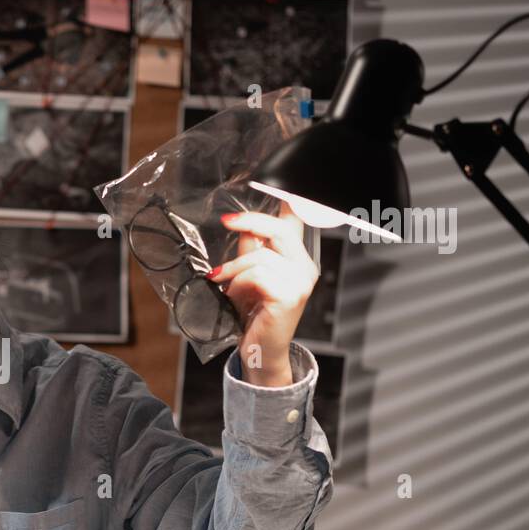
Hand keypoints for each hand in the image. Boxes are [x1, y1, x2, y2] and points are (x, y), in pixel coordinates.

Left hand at [208, 203, 318, 385]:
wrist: (260, 350)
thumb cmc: (254, 313)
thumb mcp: (249, 275)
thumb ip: (250, 250)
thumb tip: (241, 224)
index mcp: (298, 258)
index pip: (299, 221)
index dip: (294, 197)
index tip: (282, 179)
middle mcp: (305, 267)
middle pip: (281, 229)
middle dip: (251, 221)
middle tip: (227, 222)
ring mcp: (300, 282)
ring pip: (261, 257)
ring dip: (234, 268)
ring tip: (223, 282)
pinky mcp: (290, 296)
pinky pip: (257, 276)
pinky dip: (238, 284)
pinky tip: (233, 296)